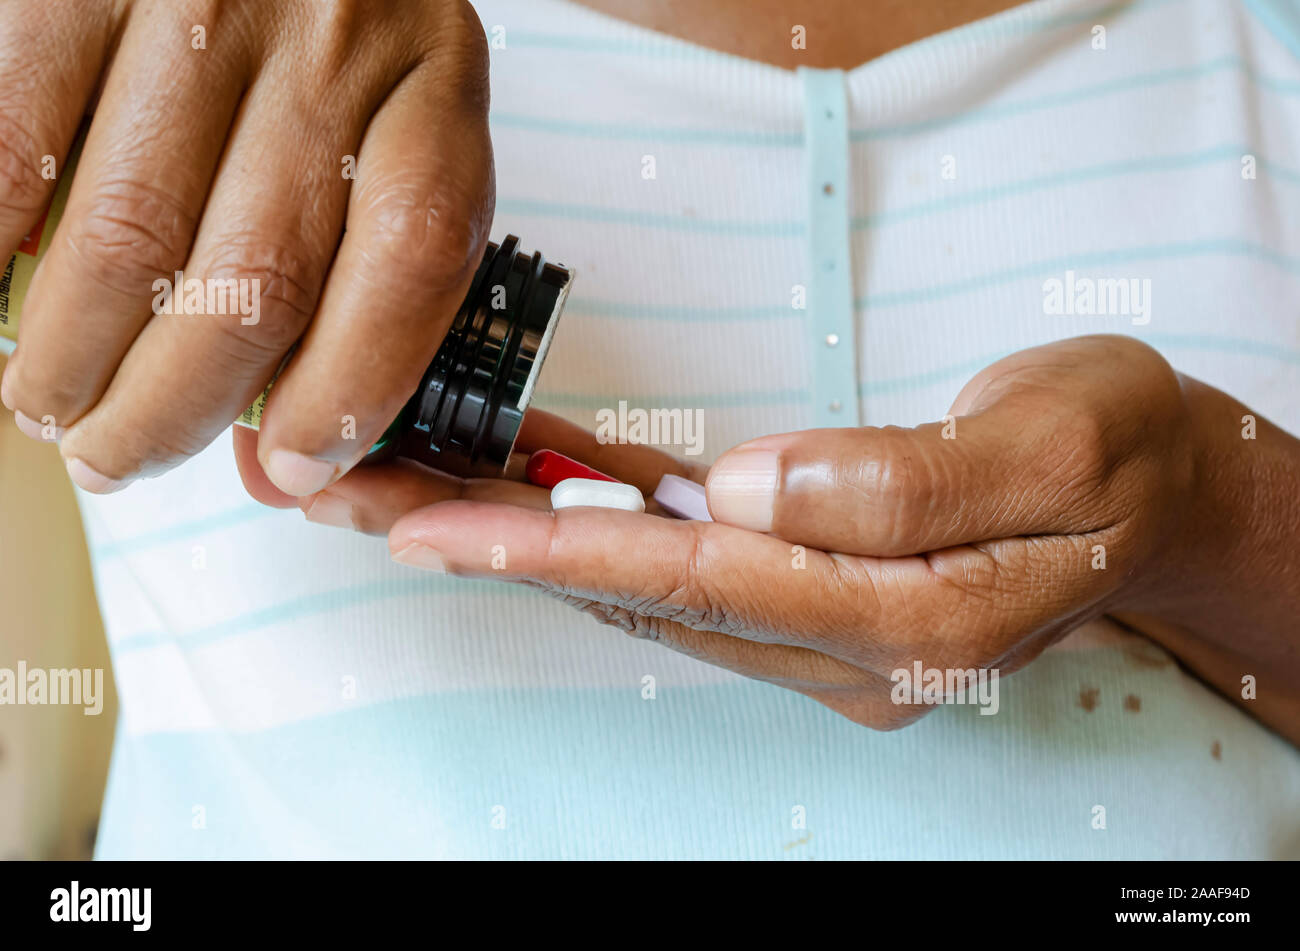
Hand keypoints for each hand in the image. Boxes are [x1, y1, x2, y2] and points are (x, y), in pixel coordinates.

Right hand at [0, 0, 492, 497]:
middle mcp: (329, 40)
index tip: (289, 471)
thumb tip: (274, 472)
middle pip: (255, 276)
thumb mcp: (387, 143)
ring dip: (74, 357)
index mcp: (433, 89)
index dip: (349, 390)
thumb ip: (356, 291)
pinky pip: (13, 144)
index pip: (412, 260)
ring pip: (127, 233)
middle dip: (171, 409)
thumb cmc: (333, 54)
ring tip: (49, 409)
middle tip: (118, 460)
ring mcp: (200, 0)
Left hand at [302, 335, 1299, 736]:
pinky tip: (531, 487)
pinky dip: (603, 527)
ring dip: (528, 539)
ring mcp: (832, 630)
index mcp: (914, 615)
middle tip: (365, 498)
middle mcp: (852, 642)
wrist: (1170, 497)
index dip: (561, 548)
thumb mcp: (1062, 436)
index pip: (705, 579)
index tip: (435, 524)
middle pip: (648, 594)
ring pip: (652, 585)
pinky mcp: (821, 596)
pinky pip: (690, 565)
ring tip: (411, 490)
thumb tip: (752, 486)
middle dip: (499, 548)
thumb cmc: (1128, 453)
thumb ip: (907, 483)